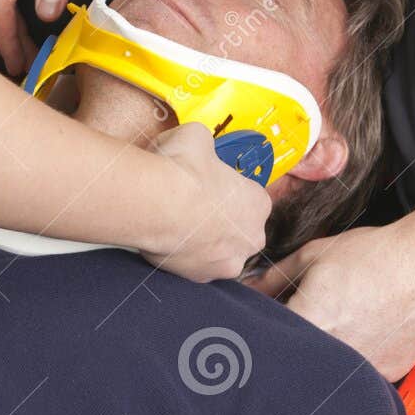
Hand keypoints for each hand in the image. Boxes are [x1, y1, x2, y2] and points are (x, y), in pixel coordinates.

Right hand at [139, 122, 271, 281]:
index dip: (229, 189)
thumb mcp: (198, 136)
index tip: (211, 184)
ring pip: (220, 249)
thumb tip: (196, 144)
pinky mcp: (201, 277)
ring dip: (204, 239)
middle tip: (194, 203)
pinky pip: (196, 264)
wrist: (156, 204)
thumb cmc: (183, 170)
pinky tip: (169, 237)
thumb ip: (205, 144)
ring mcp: (228, 261)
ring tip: (178, 222)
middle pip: (239, 227)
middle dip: (221, 218)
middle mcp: (251, 237)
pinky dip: (185, 253)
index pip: (250, 196)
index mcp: (258, 203)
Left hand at [248, 220, 414, 380]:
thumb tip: (250, 291)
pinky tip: (365, 331)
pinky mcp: (388, 373)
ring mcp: (364, 367)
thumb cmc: (376, 255)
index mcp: (312, 322)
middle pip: (298, 358)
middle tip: (308, 317)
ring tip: (342, 321)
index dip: (265, 329)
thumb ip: (274, 279)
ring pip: (328, 369)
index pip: (270, 339)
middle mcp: (336, 352)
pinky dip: (355, 357)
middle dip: (294, 341)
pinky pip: (359, 372)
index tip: (266, 323)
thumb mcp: (314, 255)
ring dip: (324, 352)